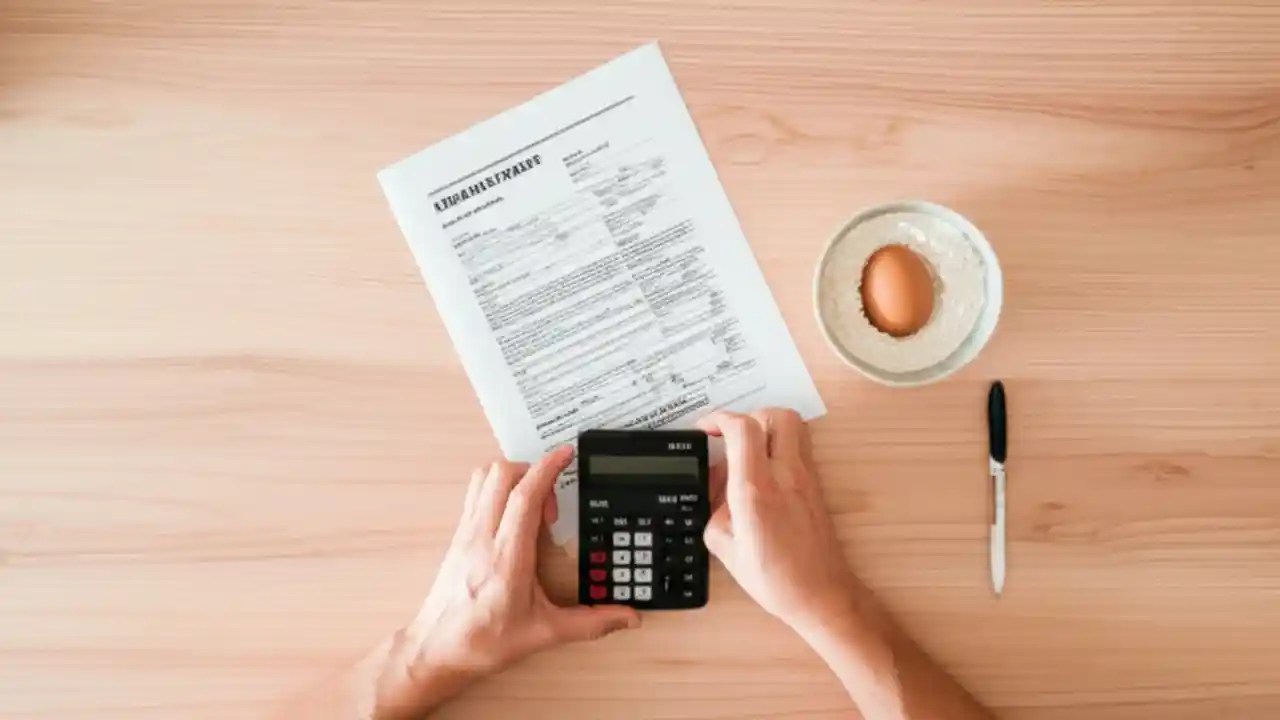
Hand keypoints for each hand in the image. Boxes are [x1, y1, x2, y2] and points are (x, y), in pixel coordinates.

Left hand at [379, 447, 640, 716]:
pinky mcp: (458, 537)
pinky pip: (476, 494)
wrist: (436, 651)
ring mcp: (466, 534)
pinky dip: (498, 489)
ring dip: (513, 477)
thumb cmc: (482, 642)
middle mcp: (482, 537)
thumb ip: (590, 623)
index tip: (565, 454)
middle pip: (502, 474)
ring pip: (484, 478)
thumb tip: (626, 618)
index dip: (547, 468)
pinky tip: (514, 517)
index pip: (524, 497)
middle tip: (553, 499)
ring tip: (534, 505)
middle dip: (534, 471)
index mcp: (507, 558)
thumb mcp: (543, 634)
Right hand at [698, 409, 856, 632]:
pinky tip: (763, 472)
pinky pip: (798, 447)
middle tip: (729, 435)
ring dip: (766, 427)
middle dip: (747, 415)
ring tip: (747, 451)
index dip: (719, 419)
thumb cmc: (774, 578)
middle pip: (775, 415)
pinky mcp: (816, 484)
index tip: (705, 428)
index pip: (742, 430)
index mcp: (756, 491)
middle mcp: (785, 476)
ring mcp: (806, 477)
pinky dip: (778, 446)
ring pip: (792, 425)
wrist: (821, 594)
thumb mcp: (724, 547)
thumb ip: (715, 508)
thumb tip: (717, 487)